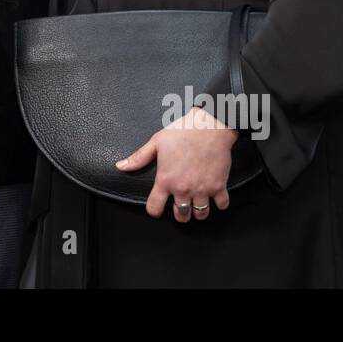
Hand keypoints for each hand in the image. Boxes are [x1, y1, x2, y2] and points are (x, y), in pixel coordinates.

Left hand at [116, 106, 237, 221]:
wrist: (209, 126)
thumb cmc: (182, 132)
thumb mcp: (156, 142)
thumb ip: (138, 158)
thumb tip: (121, 166)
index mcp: (166, 180)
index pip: (154, 208)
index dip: (154, 210)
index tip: (157, 207)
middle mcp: (183, 188)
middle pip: (181, 215)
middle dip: (179, 214)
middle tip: (180, 206)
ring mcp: (202, 189)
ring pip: (200, 215)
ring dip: (198, 212)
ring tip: (196, 204)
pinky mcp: (219, 186)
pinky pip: (222, 205)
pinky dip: (220, 204)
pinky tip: (215, 197)